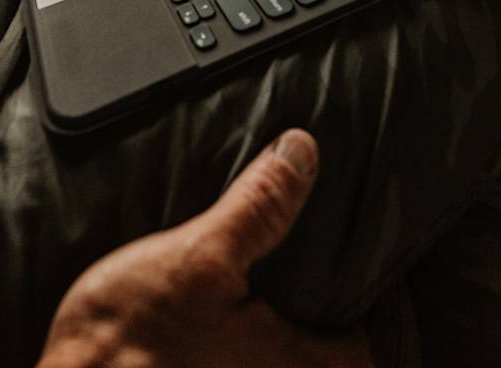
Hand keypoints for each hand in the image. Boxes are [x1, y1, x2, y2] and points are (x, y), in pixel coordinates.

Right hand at [37, 129, 372, 367]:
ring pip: (270, 359)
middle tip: (313, 275)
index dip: (369, 319)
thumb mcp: (201, 256)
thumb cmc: (131, 342)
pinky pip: (230, 361)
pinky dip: (230, 346)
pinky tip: (207, 314)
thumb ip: (259, 208)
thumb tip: (303, 153)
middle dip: (318, 326)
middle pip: (317, 359)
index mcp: (284, 361)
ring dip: (270, 334)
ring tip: (259, 287)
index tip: (367, 284)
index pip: (359, 352)